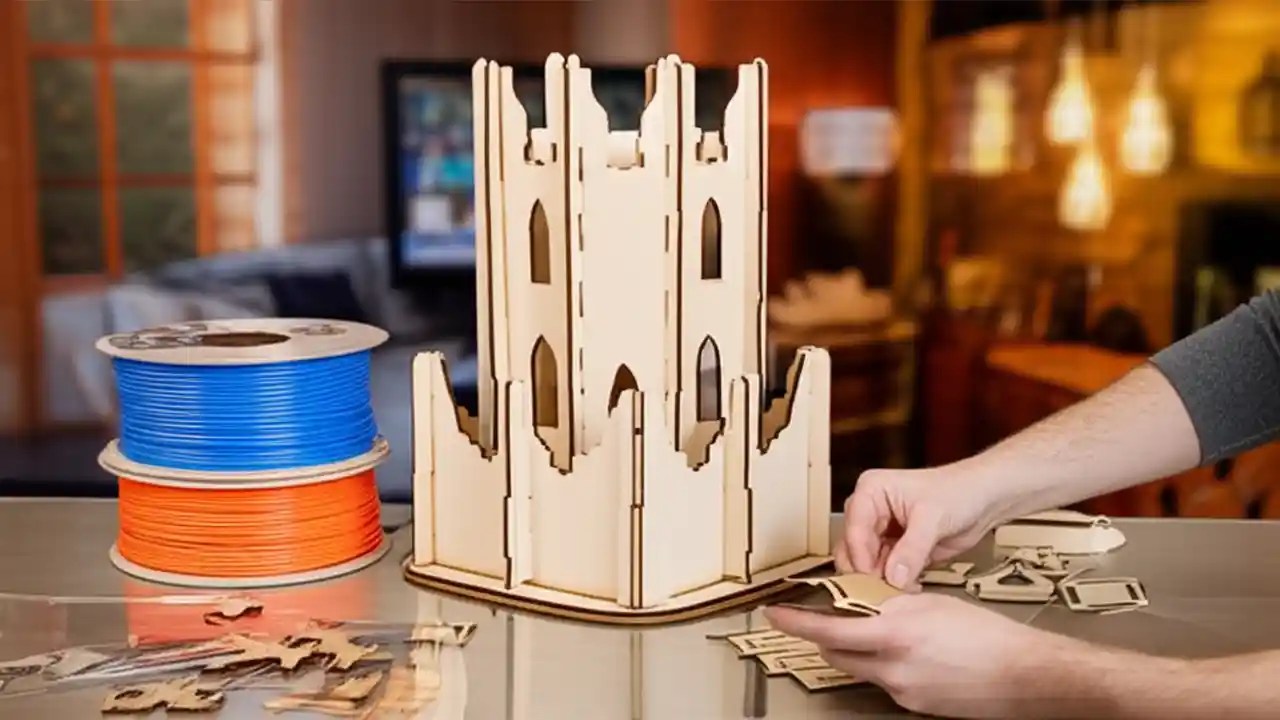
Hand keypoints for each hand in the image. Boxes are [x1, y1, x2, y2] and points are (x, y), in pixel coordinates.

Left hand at [764, 594, 1087, 718]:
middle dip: (826, 636)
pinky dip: (886, 666)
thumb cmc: (987, 635)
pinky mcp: (913, 706)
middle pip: (836, 653)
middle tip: (829, 618)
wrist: (1022, 675)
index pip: (828, 628)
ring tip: (886, 634)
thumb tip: (867, 598)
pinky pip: (885, 682)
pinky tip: (912, 655)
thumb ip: (892, 603)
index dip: (796, 622)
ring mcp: (901, 690)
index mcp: (895, 632)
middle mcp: (892, 665)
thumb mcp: (932, 603)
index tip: (775, 612)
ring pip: (860, 668)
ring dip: (860, 650)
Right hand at [837, 466, 1003, 588]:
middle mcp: (869, 510)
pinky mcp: (895, 547)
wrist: (985, 498)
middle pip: (853, 548)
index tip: (876, 581)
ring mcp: (881, 530)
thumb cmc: (959, 492)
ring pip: (866, 563)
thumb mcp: (932, 518)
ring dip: (881, 579)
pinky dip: (894, 582)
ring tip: (902, 590)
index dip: (862, 558)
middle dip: (869, 571)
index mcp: (870, 492)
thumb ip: (911, 550)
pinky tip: (910, 587)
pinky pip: (884, 570)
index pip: (854, 530)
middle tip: (886, 590)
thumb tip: (893, 578)